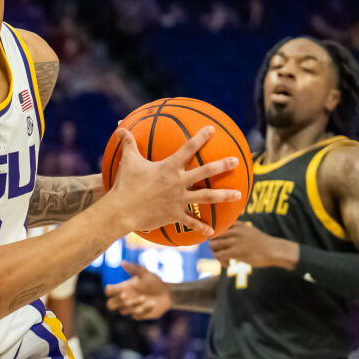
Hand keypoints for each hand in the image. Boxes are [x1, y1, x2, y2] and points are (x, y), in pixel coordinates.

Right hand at [103, 125, 239, 236]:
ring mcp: (179, 199)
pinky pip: (191, 222)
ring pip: (207, 197)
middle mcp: (179, 182)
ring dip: (224, 195)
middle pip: (206, 171)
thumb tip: (120, 127)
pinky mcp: (175, 215)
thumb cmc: (125, 185)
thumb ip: (128, 143)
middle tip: (236, 161)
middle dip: (223, 165)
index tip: (212, 130)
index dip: (201, 137)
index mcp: (169, 167)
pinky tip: (212, 231)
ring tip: (238, 195)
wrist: (123, 211)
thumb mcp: (127, 161)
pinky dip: (201, 227)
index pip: (189, 148)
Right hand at [105, 264, 170, 318]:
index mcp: (123, 288)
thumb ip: (134, 269)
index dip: (111, 291)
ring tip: (144, 297)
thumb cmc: (155, 282)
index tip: (121, 287)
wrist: (168, 293)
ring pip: (123, 311)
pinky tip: (152, 303)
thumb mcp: (145, 274)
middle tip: (125, 295)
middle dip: (117, 301)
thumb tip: (122, 262)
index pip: (108, 291)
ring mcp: (131, 308)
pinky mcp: (139, 315)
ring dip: (133, 304)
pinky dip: (144, 309)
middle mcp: (124, 299)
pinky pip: (136, 316)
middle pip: (110, 305)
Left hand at [209, 220, 298, 269]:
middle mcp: (234, 230)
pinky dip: (221, 262)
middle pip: (212, 237)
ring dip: (217, 255)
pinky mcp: (235, 251)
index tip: (222, 245)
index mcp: (237, 224)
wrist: (274, 250)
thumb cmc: (261, 244)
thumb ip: (236, 231)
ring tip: (226, 260)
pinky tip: (229, 265)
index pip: (216, 228)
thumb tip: (223, 237)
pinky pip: (218, 256)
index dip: (215, 238)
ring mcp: (234, 240)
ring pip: (213, 246)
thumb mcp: (248, 231)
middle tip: (223, 254)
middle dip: (214, 247)